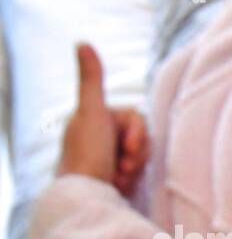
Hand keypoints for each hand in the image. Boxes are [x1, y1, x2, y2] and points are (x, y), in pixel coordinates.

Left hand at [56, 43, 150, 196]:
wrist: (87, 196)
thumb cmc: (87, 154)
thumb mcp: (91, 112)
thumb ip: (91, 79)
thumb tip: (82, 41)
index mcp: (94, 119)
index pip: (136, 118)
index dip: (136, 133)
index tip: (124, 148)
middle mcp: (100, 136)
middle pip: (141, 137)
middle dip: (135, 154)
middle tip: (121, 166)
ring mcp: (108, 157)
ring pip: (142, 155)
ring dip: (134, 168)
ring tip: (118, 178)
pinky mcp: (116, 177)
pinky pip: (138, 172)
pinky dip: (131, 179)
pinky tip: (118, 185)